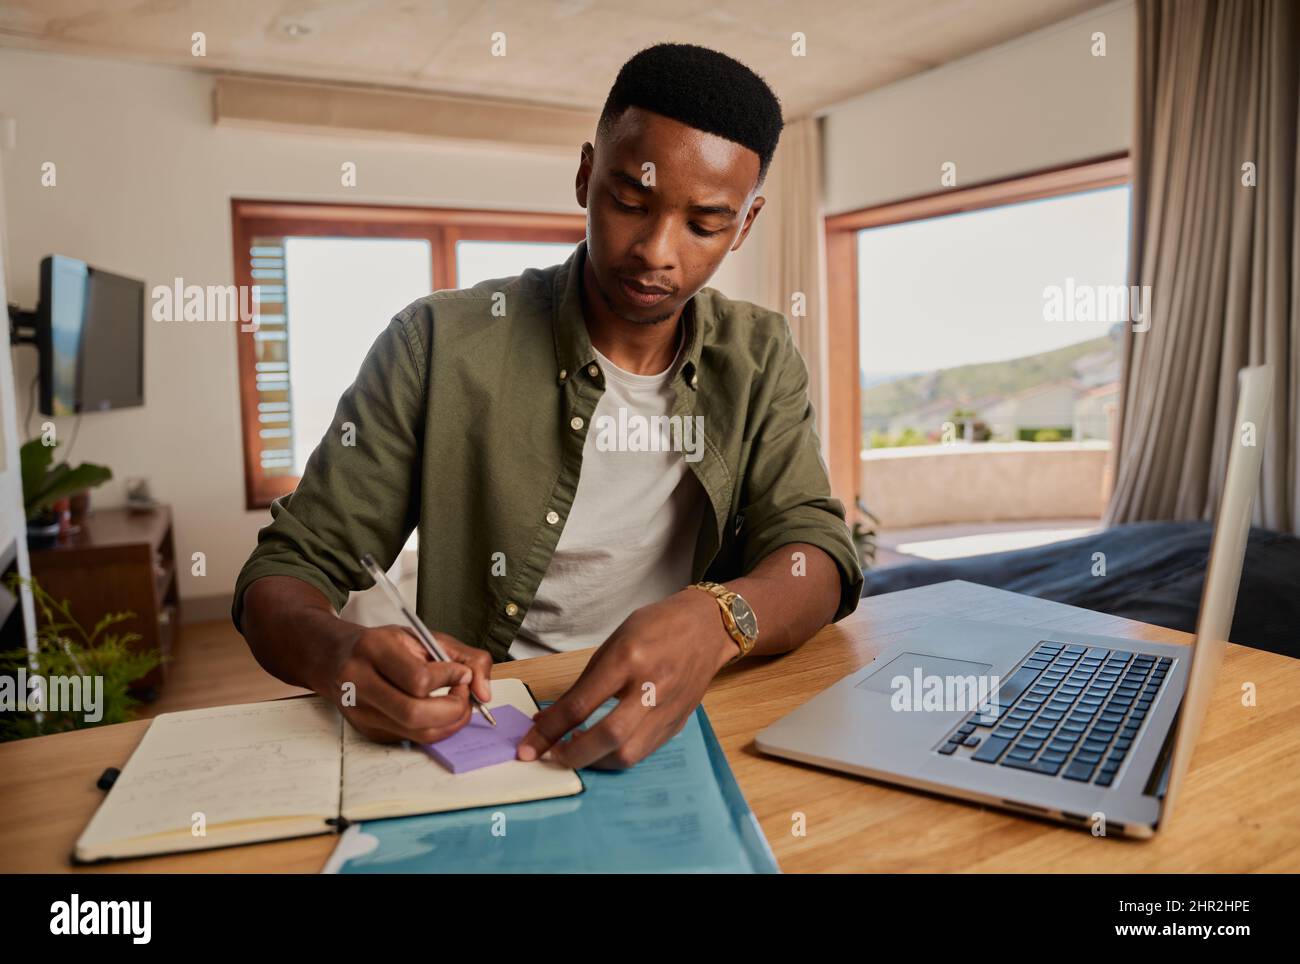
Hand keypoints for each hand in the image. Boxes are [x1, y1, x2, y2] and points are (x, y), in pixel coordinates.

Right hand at [318, 624, 493, 744]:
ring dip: (448, 722)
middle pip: (414, 714)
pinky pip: (411, 739)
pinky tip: (435, 710)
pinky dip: (433, 727)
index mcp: (373, 649)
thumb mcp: (424, 636)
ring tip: (454, 702)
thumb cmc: (385, 645)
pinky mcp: (367, 731)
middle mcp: (360, 682)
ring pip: (415, 733)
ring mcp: (360, 712)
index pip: (418, 679)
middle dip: (453, 709)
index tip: (462, 673)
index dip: (450, 678)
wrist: (337, 656)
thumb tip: (483, 693)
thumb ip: (466, 657)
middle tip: (464, 695)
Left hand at [516, 588, 736, 768]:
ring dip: (595, 761)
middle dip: (573, 755)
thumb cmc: (656, 627)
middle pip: (608, 736)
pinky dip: (618, 756)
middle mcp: (650, 686)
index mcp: (628, 659)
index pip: (581, 704)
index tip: (529, 748)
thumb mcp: (613, 642)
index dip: (550, 731)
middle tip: (552, 757)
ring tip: (577, 752)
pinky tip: (604, 749)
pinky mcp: (678, 723)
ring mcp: (668, 708)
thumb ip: (583, 683)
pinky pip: (644, 751)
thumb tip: (548, 718)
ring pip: (629, 753)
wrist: (707, 627)